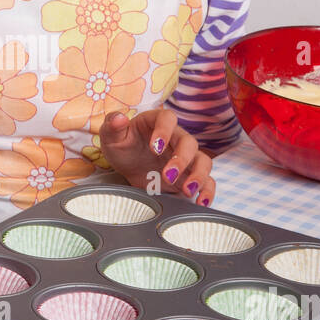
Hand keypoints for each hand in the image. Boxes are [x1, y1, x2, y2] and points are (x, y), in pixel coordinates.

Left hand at [99, 108, 215, 205]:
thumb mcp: (112, 137)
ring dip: (198, 175)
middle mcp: (176, 137)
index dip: (164, 131)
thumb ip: (113, 126)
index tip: (155, 147)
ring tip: (187, 190)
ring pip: (203, 161)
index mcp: (157, 122)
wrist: (129, 164)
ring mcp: (186, 157)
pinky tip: (201, 201)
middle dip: (181, 159)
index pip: (168, 119)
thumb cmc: (122, 145)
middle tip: (167, 175)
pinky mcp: (190, 175)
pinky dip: (207, 191)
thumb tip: (119, 118)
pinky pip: (207, 181)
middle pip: (189, 142)